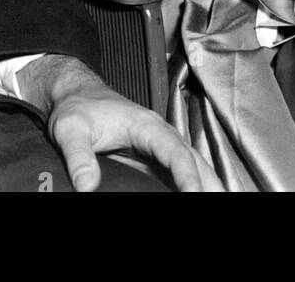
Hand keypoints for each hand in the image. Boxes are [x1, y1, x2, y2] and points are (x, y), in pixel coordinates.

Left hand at [20, 55, 222, 191]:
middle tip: (224, 199)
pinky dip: (196, 183)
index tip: (194, 194)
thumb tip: (87, 185)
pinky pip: (181, 171)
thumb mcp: (70, 130)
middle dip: (210, 182)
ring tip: (224, 197)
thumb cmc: (76, 107)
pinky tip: (201, 194)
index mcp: (145, 125)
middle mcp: (159, 134)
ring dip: (209, 183)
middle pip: (194, 159)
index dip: (187, 174)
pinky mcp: (154, 158)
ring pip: (193, 165)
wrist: (76, 96)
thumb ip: (79, 156)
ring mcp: (159, 146)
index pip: (174, 151)